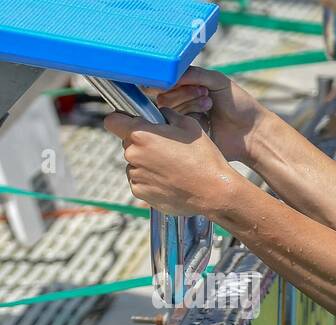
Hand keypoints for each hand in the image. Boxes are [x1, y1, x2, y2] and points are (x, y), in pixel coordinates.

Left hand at [104, 110, 241, 217]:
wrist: (215, 193)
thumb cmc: (205, 159)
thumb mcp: (190, 126)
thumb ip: (167, 116)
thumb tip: (158, 114)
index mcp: (142, 135)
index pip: (112, 121)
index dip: (122, 120)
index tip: (131, 124)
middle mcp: (133, 155)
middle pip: (128, 144)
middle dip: (143, 144)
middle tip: (167, 150)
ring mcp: (136, 176)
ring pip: (135, 163)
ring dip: (147, 164)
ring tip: (172, 169)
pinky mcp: (140, 193)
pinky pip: (140, 181)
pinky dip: (151, 180)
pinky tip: (170, 181)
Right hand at [149, 68, 269, 165]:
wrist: (253, 132)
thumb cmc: (239, 104)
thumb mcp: (218, 81)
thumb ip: (194, 73)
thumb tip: (169, 74)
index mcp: (188, 89)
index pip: (166, 82)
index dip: (175, 82)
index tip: (196, 85)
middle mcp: (183, 104)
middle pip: (164, 98)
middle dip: (185, 95)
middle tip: (207, 96)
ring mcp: (185, 122)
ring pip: (169, 112)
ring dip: (191, 105)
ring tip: (210, 106)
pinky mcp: (188, 138)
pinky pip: (178, 129)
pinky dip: (192, 122)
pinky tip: (208, 122)